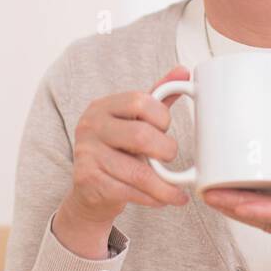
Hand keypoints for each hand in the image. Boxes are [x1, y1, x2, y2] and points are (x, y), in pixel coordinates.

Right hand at [61, 64, 192, 232]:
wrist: (91, 192)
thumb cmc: (119, 150)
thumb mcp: (135, 121)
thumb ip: (159, 96)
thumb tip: (184, 71)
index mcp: (102, 106)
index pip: (139, 101)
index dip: (161, 116)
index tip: (166, 129)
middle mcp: (90, 126)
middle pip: (140, 136)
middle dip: (165, 150)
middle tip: (171, 157)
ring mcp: (86, 154)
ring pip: (137, 171)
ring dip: (165, 185)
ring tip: (178, 191)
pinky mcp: (88, 181)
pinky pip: (129, 191)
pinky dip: (153, 198)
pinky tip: (164, 200)